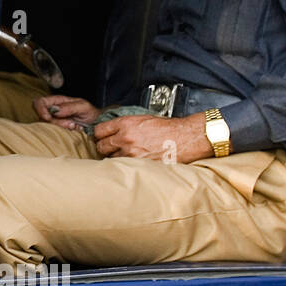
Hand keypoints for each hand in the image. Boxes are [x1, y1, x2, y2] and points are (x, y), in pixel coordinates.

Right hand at [34, 94, 99, 129]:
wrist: (97, 125)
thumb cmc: (90, 113)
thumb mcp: (83, 107)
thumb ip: (69, 107)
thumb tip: (55, 110)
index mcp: (56, 101)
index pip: (39, 102)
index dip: (40, 110)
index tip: (48, 118)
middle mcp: (53, 111)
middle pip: (42, 117)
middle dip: (56, 123)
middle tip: (71, 124)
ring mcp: (54, 122)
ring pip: (47, 127)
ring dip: (62, 128)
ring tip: (74, 126)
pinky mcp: (57, 131)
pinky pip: (54, 134)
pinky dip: (64, 133)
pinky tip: (73, 130)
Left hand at [92, 113, 211, 162]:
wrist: (186, 138)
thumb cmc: (168, 129)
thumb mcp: (143, 119)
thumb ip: (125, 125)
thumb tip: (112, 131)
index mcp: (126, 124)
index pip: (99, 130)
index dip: (99, 135)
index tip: (101, 137)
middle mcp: (126, 138)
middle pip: (101, 146)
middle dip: (104, 147)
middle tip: (110, 148)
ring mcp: (131, 153)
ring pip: (111, 158)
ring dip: (115, 157)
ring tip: (125, 155)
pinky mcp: (139, 165)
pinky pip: (124, 166)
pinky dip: (125, 165)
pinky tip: (132, 161)